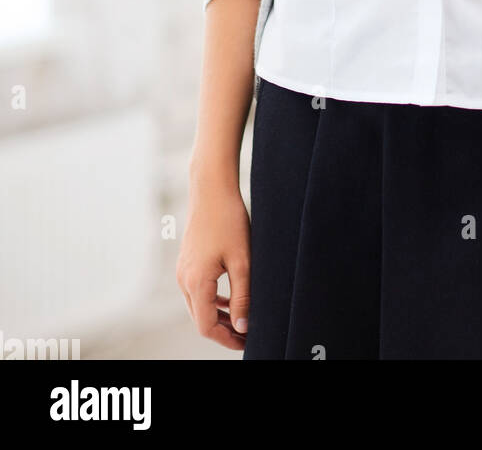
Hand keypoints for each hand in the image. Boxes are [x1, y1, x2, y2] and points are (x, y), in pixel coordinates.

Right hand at [177, 175, 251, 350]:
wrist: (212, 189)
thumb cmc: (229, 221)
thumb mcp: (243, 261)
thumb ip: (243, 296)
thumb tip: (242, 327)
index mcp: (196, 283)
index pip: (207, 327)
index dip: (227, 339)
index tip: (247, 343)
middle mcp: (184, 279)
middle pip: (201, 319)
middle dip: (224, 330)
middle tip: (247, 335)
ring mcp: (183, 270)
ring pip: (198, 306)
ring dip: (219, 316)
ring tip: (242, 320)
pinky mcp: (187, 261)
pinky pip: (197, 290)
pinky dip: (213, 300)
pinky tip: (230, 300)